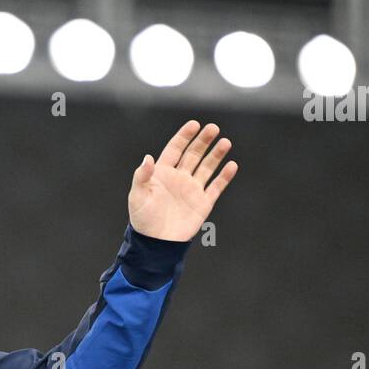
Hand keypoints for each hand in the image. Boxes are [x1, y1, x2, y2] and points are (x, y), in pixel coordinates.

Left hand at [128, 120, 237, 241]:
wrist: (156, 244)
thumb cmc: (143, 219)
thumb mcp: (137, 196)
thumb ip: (142, 176)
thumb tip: (148, 157)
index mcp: (162, 174)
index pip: (175, 149)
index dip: (184, 137)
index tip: (194, 124)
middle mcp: (179, 178)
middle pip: (193, 155)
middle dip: (203, 141)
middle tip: (213, 128)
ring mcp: (192, 190)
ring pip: (207, 167)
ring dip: (216, 155)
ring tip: (225, 142)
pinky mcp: (203, 203)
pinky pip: (216, 187)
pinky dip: (224, 177)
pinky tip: (231, 165)